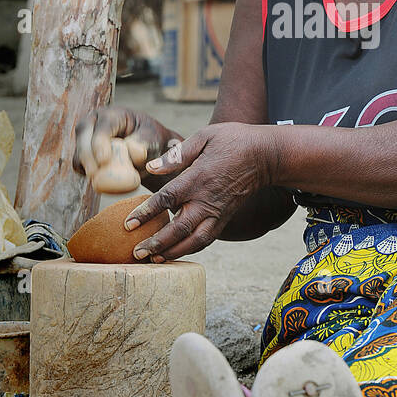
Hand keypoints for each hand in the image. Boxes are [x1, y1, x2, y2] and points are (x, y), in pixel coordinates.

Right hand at [74, 107, 178, 188]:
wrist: (146, 150)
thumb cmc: (150, 141)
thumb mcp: (153, 140)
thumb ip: (145, 144)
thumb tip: (133, 152)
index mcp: (113, 115)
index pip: (102, 126)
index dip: (100, 143)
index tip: (104, 160)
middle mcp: (95, 122)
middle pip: (82, 135)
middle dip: (87, 155)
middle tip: (95, 175)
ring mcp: (86, 138)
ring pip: (78, 153)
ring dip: (87, 168)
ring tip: (102, 182)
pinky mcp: (83, 154)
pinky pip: (79, 167)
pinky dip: (88, 175)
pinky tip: (102, 182)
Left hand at [123, 122, 277, 259]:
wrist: (267, 156)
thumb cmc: (234, 140)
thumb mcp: (205, 136)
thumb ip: (177, 154)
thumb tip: (151, 167)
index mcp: (198, 177)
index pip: (167, 198)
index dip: (146, 212)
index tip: (129, 224)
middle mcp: (207, 199)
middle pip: (178, 228)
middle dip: (156, 243)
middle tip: (136, 253)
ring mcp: (218, 211)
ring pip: (194, 240)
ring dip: (173, 252)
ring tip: (154, 260)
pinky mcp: (226, 217)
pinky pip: (207, 239)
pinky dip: (191, 249)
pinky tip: (177, 253)